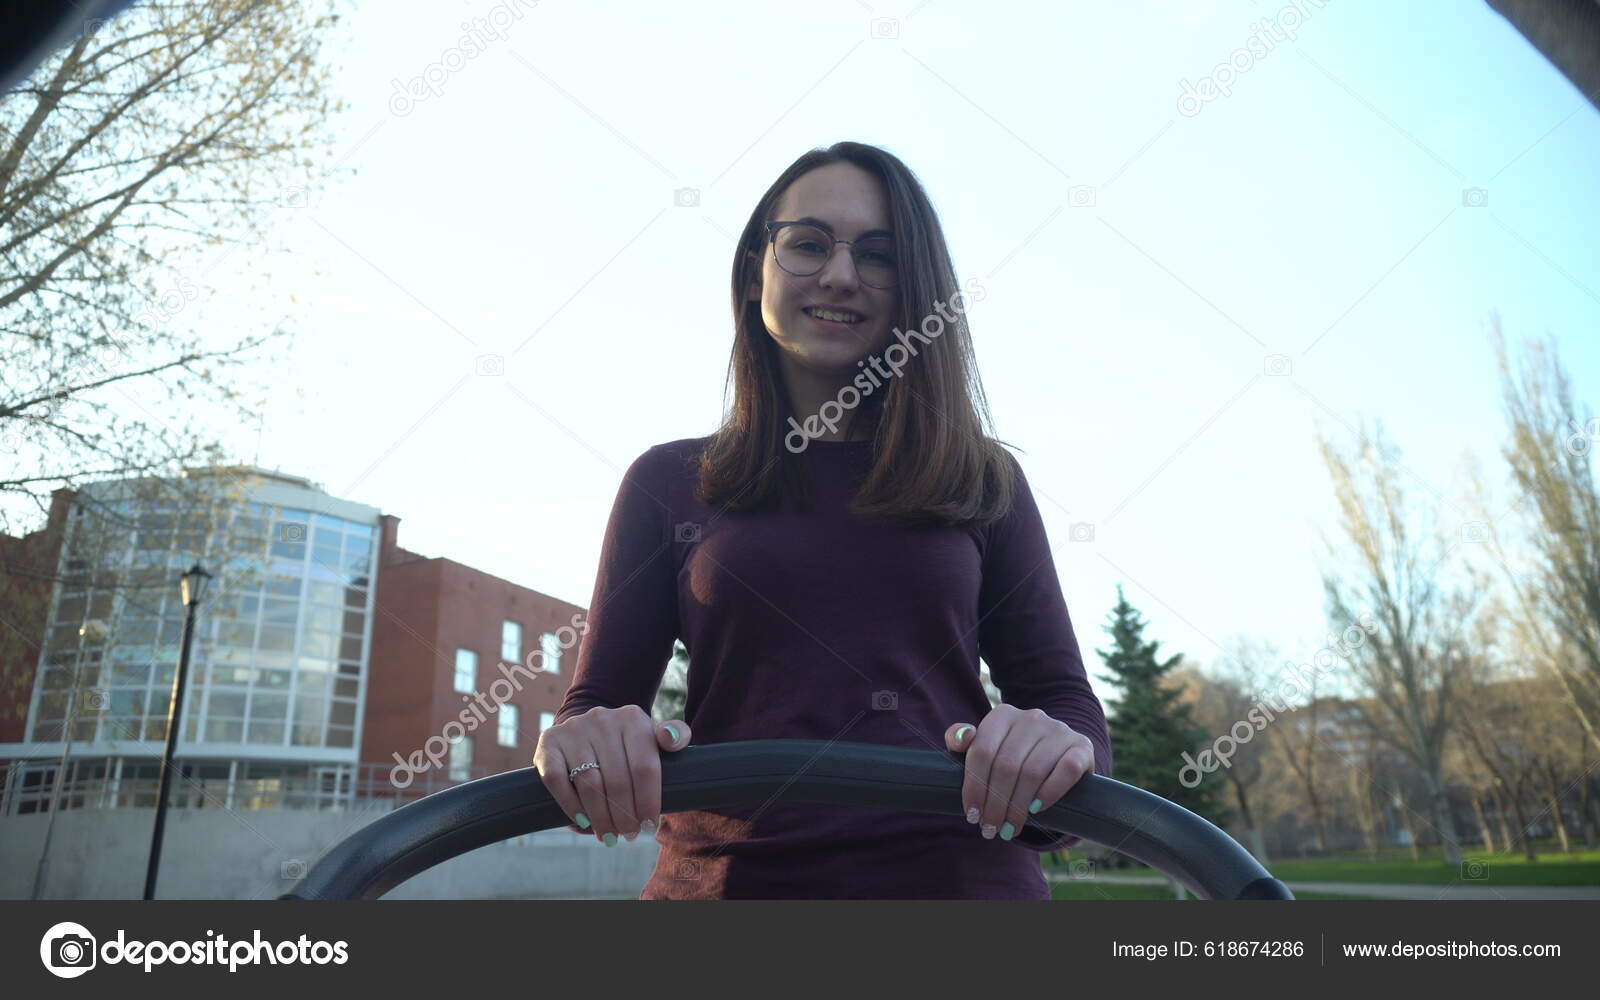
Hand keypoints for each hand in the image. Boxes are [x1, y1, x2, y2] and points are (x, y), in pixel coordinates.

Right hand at [533, 705, 691, 845]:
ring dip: (600, 816)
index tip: (649, 825)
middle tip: (629, 835)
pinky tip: (583, 822)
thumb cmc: (627, 745)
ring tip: (609, 835)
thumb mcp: (652, 737)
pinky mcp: (549, 742)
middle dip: (625, 815)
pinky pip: (557, 780)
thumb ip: (676, 736)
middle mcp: (602, 718)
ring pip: (588, 783)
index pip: (644, 766)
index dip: (648, 801)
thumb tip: (673, 740)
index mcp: (633, 718)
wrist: (587, 729)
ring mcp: (573, 729)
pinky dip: (570, 805)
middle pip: (617, 779)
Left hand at [944, 705, 1094, 841]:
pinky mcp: (1081, 747)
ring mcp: (1059, 730)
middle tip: (990, 828)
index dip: (974, 787)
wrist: (1058, 754)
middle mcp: (1031, 717)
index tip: (971, 814)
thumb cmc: (1012, 755)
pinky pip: (1066, 771)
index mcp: (1003, 715)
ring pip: (1032, 772)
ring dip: (1018, 806)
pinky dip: (1049, 793)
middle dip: (995, 804)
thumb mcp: (985, 745)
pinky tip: (1037, 809)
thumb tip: (961, 738)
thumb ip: (960, 740)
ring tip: (1009, 827)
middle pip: (1006, 766)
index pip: (981, 752)